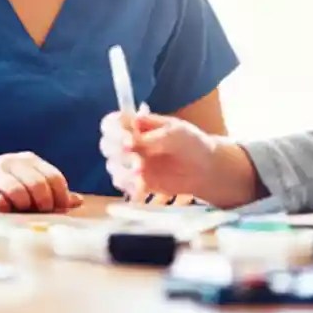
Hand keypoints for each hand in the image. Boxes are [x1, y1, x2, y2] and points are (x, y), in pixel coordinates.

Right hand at [0, 152, 82, 212]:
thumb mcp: (24, 181)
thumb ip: (49, 191)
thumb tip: (77, 201)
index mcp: (28, 160)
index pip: (54, 177)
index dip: (60, 197)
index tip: (58, 211)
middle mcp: (11, 162)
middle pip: (38, 185)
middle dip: (43, 204)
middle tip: (39, 213)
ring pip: (18, 193)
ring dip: (23, 207)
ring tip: (19, 211)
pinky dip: (4, 210)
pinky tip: (3, 212)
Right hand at [99, 110, 258, 206]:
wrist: (205, 169)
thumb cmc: (192, 143)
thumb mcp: (175, 133)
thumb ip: (152, 138)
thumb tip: (129, 143)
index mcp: (136, 125)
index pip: (112, 124)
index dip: (114, 131)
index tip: (127, 141)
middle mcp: (128, 142)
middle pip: (107, 145)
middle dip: (117, 153)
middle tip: (137, 162)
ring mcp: (130, 163)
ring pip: (112, 166)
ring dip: (123, 172)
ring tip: (141, 176)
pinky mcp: (135, 181)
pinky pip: (122, 184)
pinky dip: (129, 187)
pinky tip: (141, 189)